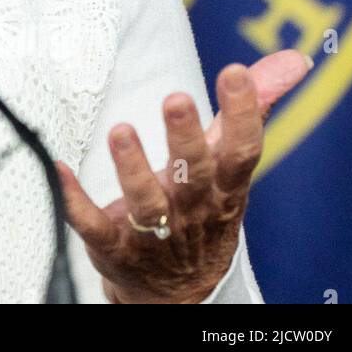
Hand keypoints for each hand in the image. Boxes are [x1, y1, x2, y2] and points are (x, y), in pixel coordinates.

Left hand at [54, 48, 309, 303]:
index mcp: (224, 187)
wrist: (180, 292)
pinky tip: (58, 170)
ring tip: (121, 131)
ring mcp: (154, 232)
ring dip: (132, 168)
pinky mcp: (115, 247)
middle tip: (176, 98)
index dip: (242, 114)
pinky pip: (92, 224)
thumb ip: (252, 109)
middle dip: (185, 138)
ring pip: (146, 202)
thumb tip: (293, 59)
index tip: (235, 72)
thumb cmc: (204, 209)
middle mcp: (192, 209)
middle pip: (192, 174)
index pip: (241, 151)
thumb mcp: (231, 164)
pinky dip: (75, 200)